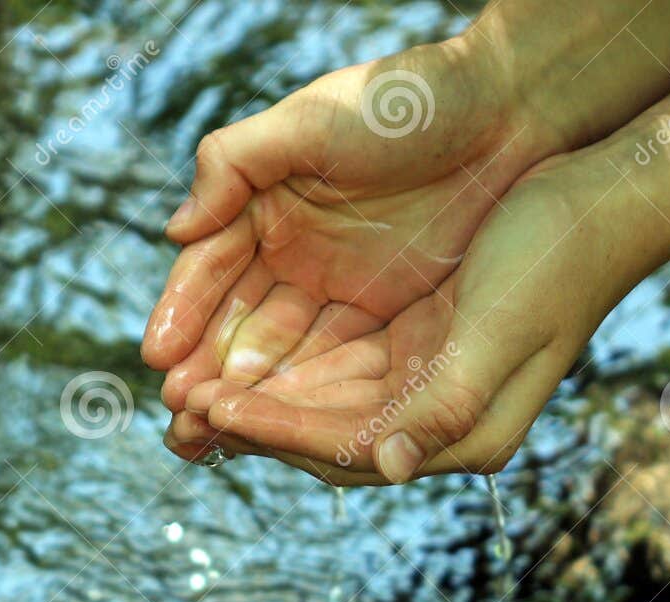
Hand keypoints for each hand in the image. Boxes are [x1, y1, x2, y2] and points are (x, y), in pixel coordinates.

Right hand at [142, 34, 556, 411]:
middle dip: (203, 369)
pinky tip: (273, 428)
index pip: (209, 268)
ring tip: (206, 432)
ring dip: (243, 393)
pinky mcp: (381, 310)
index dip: (182, 311)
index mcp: (261, 203)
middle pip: (235, 320)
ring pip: (278, 350)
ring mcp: (334, 284)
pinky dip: (300, 395)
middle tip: (175, 413)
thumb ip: (233, 164)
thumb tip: (174, 232)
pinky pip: (332, 361)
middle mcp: (289, 249)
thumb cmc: (405, 101)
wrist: (511, 109)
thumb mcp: (311, 120)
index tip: (157, 356)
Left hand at [166, 153, 643, 484]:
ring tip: (187, 397)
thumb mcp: (501, 328)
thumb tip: (394, 467)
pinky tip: (233, 364)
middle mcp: (436, 426)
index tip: (211, 410)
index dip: (278, 429)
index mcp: (464, 436)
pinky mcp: (410, 354)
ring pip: (317, 410)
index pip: (348, 446)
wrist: (599, 201)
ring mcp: (422, 392)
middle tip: (176, 416)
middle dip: (251, 428)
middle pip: (322, 441)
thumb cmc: (557, 259)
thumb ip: (446, 401)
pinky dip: (281, 372)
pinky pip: (329, 374)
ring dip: (255, 405)